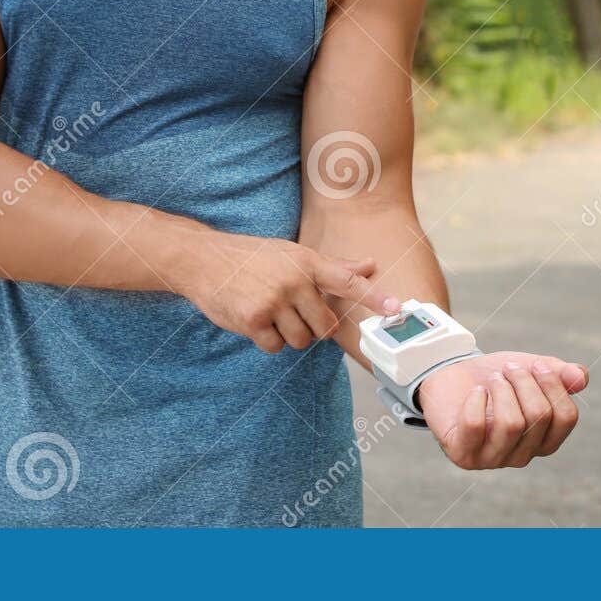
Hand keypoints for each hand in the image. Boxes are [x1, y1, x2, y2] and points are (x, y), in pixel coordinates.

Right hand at [172, 230, 397, 352]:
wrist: (205, 260)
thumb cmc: (254, 257)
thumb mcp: (293, 253)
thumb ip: (333, 266)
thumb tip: (370, 264)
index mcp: (307, 262)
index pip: (347, 281)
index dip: (373, 297)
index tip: (395, 309)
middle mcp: (294, 280)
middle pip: (325, 326)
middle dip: (314, 327)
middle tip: (294, 312)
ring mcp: (274, 300)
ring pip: (301, 340)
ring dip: (289, 335)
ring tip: (272, 313)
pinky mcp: (253, 319)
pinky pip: (275, 347)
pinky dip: (268, 340)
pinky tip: (255, 321)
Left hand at [415, 351, 588, 468]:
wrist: (452, 376)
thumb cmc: (496, 378)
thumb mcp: (530, 369)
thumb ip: (559, 373)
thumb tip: (581, 379)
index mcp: (544, 440)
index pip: (566, 418)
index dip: (554, 385)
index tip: (537, 364)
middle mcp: (522, 456)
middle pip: (539, 417)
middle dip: (524, 382)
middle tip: (508, 369)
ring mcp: (492, 459)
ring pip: (510, 424)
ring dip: (502, 389)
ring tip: (493, 379)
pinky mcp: (463, 455)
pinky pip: (475, 426)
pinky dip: (476, 400)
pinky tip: (475, 393)